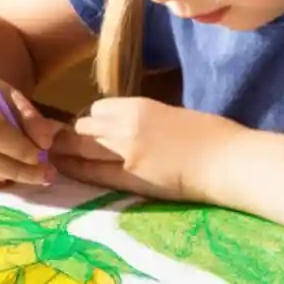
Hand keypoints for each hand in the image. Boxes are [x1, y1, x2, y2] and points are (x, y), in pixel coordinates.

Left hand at [53, 97, 239, 200]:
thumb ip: (143, 119)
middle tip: (60, 145)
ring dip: (70, 151)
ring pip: (83, 147)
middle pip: (84, 128)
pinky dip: (77, 169)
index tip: (90, 130)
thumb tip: (124, 126)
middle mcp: (126, 125)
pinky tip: (65, 169)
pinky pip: (93, 172)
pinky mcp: (132, 178)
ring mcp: (126, 153)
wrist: (228, 160)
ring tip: (55, 157)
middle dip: (73, 136)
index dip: (92, 121)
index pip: (98, 109)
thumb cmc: (211, 135)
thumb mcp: (170, 114)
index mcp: (139, 106)